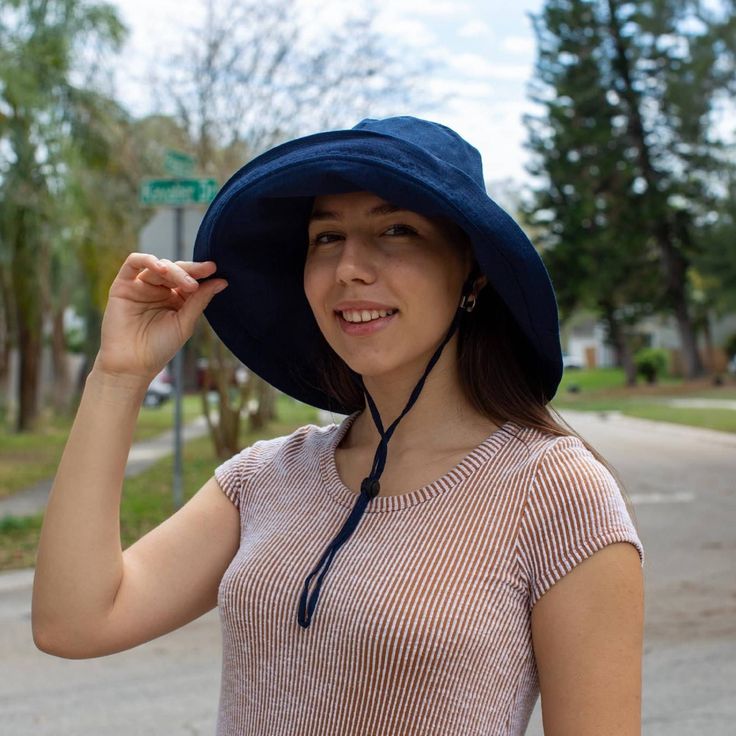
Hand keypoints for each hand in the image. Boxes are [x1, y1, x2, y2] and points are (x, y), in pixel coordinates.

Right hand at [94, 253, 227, 380]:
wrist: (132, 365)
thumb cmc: (160, 348)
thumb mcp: (185, 323)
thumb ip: (200, 300)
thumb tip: (222, 281)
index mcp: (176, 298)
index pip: (190, 278)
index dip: (201, 272)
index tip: (214, 269)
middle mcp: (159, 290)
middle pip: (175, 269)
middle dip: (190, 271)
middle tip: (199, 280)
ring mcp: (141, 286)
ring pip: (158, 266)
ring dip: (174, 270)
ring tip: (186, 283)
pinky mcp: (123, 285)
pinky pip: (133, 263)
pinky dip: (147, 260)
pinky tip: (161, 267)